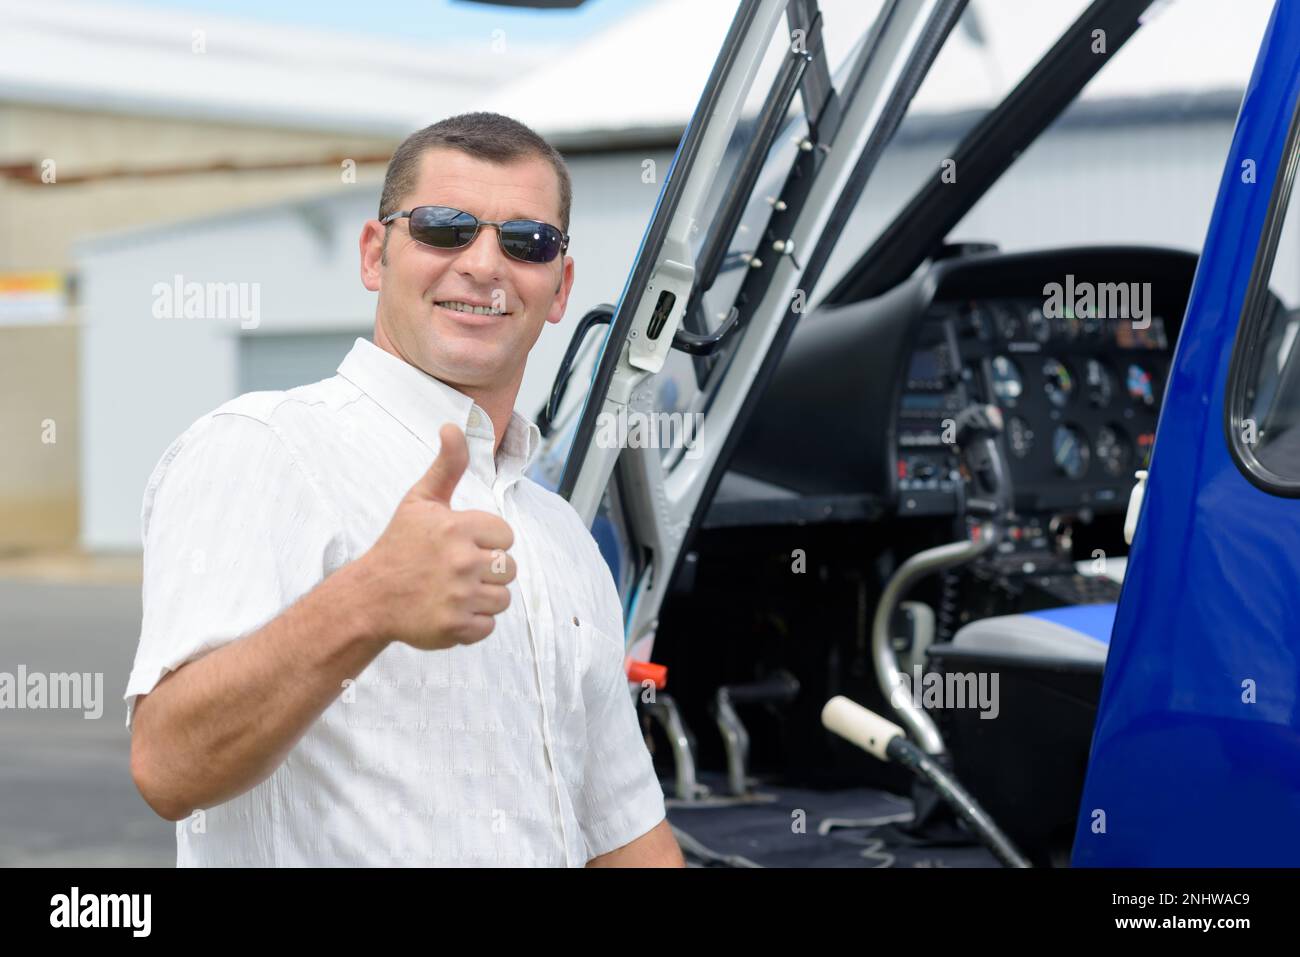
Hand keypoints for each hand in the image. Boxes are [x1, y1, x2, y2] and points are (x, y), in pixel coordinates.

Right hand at [357, 423, 515, 649]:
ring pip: (503, 598)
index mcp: (458, 528)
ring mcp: (460, 596)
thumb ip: (446, 465)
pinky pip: (488, 626)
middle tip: (456, 570)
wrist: (368, 597)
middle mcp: (462, 561)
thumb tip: (454, 426)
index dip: (488, 541)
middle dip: (487, 570)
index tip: (462, 544)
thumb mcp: (420, 500)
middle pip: (509, 568)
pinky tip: (450, 610)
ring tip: (454, 590)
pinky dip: (473, 623)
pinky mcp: (456, 627)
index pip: (506, 536)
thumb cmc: (399, 545)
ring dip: (483, 597)